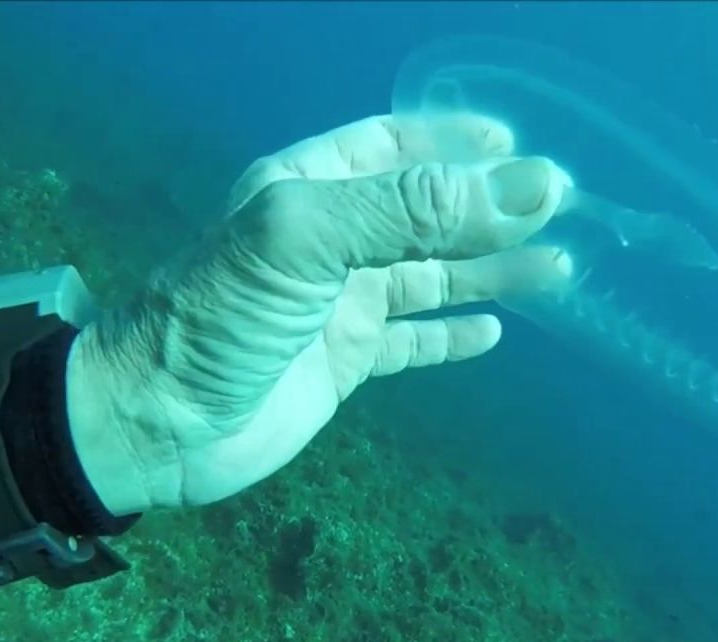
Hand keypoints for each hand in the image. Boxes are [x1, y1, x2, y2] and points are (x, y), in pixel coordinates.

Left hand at [64, 113, 572, 513]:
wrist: (158, 424)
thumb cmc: (221, 316)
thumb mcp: (309, 237)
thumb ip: (412, 209)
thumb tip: (531, 184)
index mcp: (306, 190)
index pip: (388, 146)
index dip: (449, 141)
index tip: (514, 142)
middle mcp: (325, 241)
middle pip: (423, 213)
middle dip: (488, 208)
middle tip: (560, 209)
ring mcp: (335, 305)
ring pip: (429, 279)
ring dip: (490, 271)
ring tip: (557, 269)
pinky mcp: (341, 363)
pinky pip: (410, 341)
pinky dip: (451, 336)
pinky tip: (494, 333)